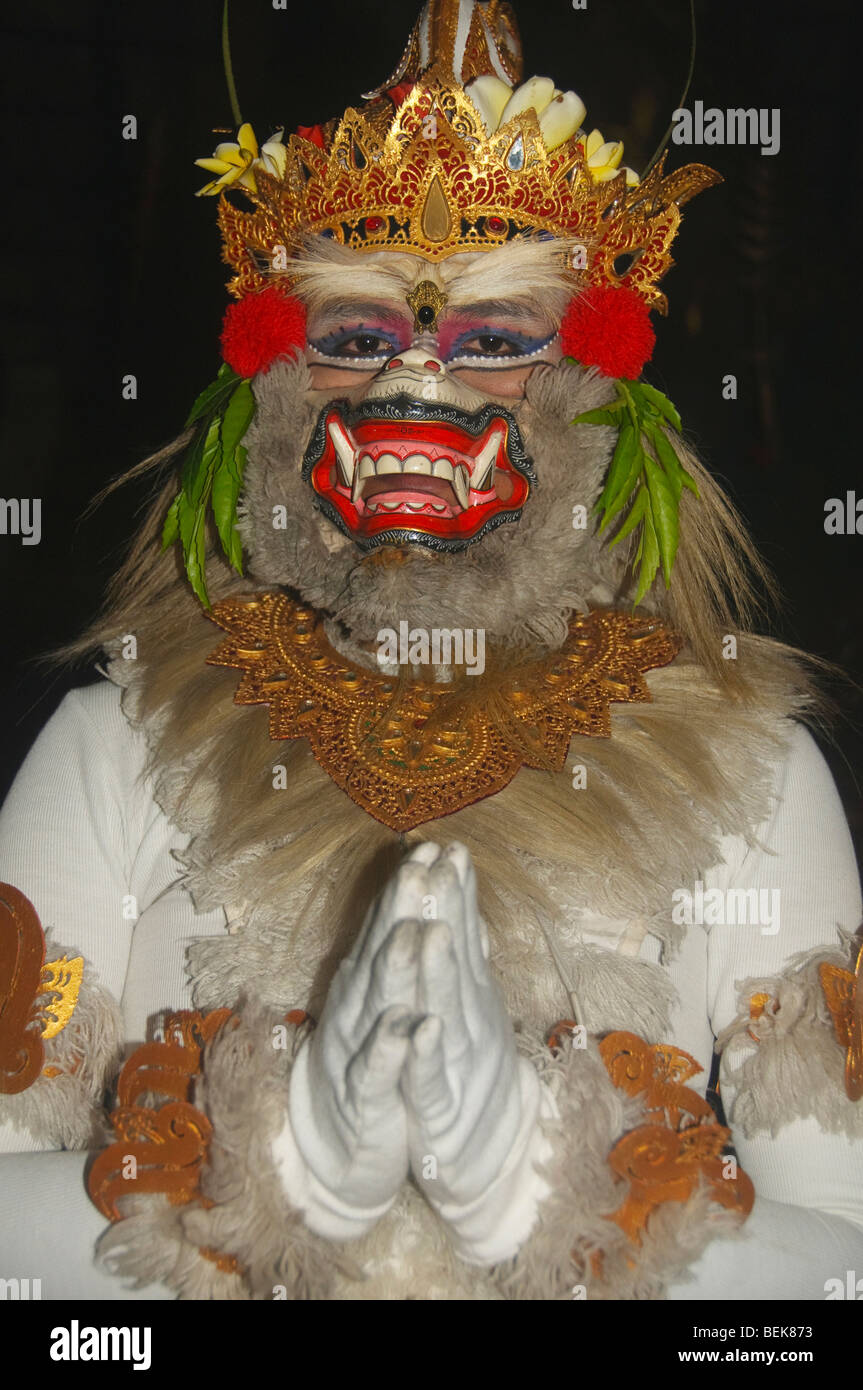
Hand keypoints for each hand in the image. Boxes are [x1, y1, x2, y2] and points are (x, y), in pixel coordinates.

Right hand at [285, 844, 439, 1227]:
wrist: (347, 1143)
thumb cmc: (379, 1059)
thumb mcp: (397, 998)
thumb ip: (411, 950)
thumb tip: (441, 893)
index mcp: (373, 980)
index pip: (394, 925)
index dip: (412, 889)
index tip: (435, 848)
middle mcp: (360, 1006)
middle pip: (382, 951)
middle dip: (402, 910)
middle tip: (420, 867)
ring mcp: (357, 1050)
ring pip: (377, 1005)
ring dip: (395, 970)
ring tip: (414, 934)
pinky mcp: (363, 1098)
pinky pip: (377, 1072)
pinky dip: (392, 1050)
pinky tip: (410, 1027)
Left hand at [401, 843, 528, 1211]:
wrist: (484, 1161)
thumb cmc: (468, 1076)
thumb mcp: (469, 1013)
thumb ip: (468, 966)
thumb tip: (471, 917)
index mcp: (468, 998)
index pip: (461, 938)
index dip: (456, 895)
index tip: (450, 848)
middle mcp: (467, 1023)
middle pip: (455, 963)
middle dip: (447, 913)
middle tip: (441, 865)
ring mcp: (456, 1067)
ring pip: (445, 1014)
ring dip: (440, 974)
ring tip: (433, 930)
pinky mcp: (437, 1113)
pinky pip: (429, 1082)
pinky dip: (425, 1054)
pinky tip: (423, 1027)